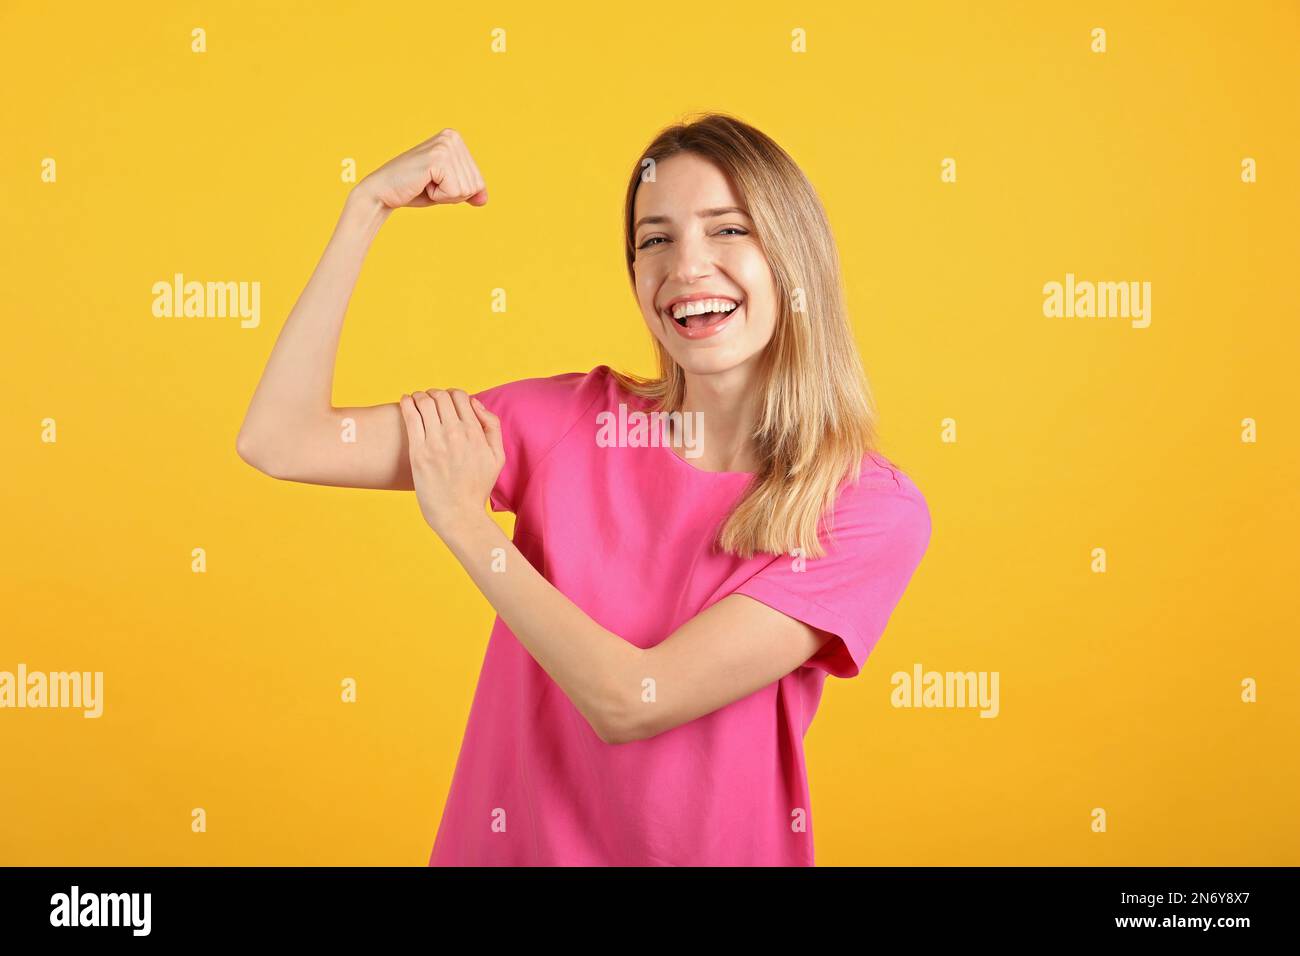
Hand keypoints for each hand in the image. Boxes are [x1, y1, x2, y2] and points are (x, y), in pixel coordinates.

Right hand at [354, 128, 487, 209]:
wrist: (383, 192)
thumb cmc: (414, 190)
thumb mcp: (448, 190)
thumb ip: (468, 192)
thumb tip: (484, 199)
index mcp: (455, 139)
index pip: (478, 180)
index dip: (457, 191)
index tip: (434, 182)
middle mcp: (452, 137)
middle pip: (475, 185)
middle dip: (452, 194)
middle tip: (428, 184)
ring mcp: (445, 146)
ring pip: (466, 190)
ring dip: (445, 195)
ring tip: (424, 183)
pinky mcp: (438, 158)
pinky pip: (455, 192)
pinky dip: (439, 196)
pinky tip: (422, 184)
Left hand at [398, 388, 503, 537]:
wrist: (459, 515)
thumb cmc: (477, 487)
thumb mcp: (497, 457)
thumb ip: (492, 427)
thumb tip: (476, 404)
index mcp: (475, 433)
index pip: (461, 397)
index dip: (453, 394)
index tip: (447, 400)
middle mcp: (456, 434)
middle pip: (442, 396)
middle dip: (436, 393)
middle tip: (430, 400)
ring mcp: (436, 442)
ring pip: (425, 402)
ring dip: (420, 395)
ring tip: (417, 399)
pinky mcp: (418, 452)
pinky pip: (410, 417)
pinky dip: (407, 403)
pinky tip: (405, 400)